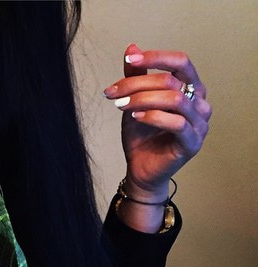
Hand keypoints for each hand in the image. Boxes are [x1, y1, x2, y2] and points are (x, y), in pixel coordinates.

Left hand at [104, 43, 211, 209]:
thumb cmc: (142, 138)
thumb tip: (131, 48)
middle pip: (172, 80)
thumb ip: (136, 77)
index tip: (130, 59)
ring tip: (121, 105)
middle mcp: (199, 103)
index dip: (156, 57)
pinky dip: (154, 116)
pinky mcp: (192, 143)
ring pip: (174, 99)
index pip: (180, 62)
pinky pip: (177, 123)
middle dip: (138, 83)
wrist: (140, 171)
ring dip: (143, 99)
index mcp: (190, 89)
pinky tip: (136, 117)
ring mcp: (199, 124)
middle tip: (113, 92)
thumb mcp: (135, 103)